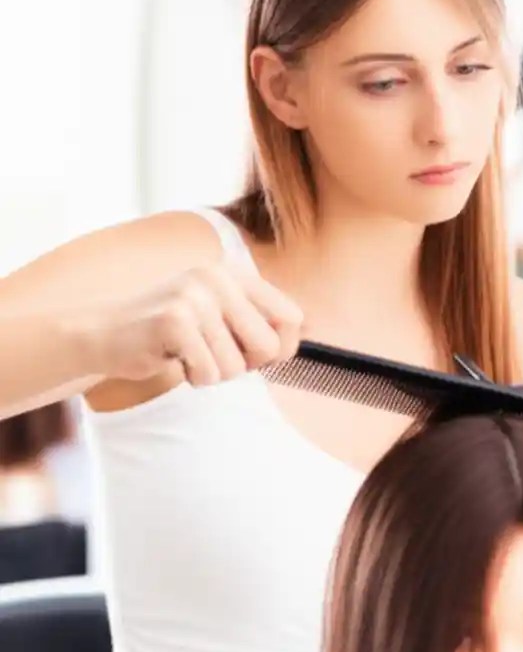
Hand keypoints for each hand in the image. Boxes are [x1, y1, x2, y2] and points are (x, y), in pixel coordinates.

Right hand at [87, 263, 303, 386]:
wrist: (100, 335)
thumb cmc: (169, 335)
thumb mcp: (218, 318)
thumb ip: (255, 325)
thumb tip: (293, 345)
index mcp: (234, 274)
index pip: (292, 316)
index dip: (282, 347)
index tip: (256, 357)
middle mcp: (218, 278)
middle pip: (268, 345)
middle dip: (245, 365)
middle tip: (214, 357)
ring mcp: (195, 296)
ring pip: (236, 366)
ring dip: (213, 374)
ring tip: (188, 355)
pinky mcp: (174, 320)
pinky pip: (209, 372)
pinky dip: (193, 377)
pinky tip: (172, 359)